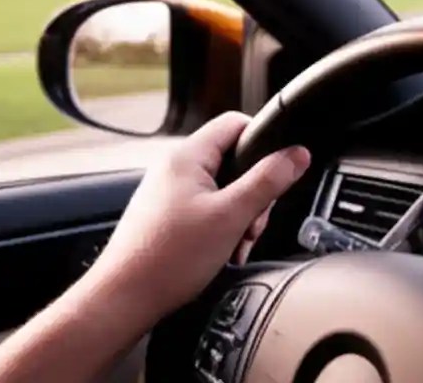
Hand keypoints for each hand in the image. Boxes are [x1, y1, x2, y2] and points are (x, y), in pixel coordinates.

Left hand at [88, 111, 310, 323]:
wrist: (125, 298)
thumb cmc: (168, 258)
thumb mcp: (231, 215)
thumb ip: (268, 181)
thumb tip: (297, 154)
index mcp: (188, 156)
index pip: (236, 124)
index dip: (264, 142)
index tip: (279, 171)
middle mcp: (176, 168)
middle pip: (234, 162)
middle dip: (253, 195)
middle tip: (251, 224)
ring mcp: (170, 193)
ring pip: (224, 191)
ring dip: (240, 218)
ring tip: (235, 245)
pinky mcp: (168, 216)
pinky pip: (208, 211)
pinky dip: (222, 229)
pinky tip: (222, 252)